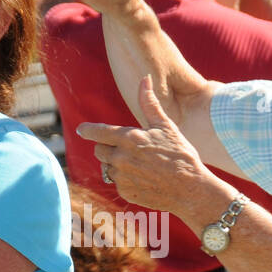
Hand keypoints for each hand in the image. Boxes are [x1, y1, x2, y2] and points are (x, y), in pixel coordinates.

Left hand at [76, 76, 209, 213]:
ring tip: (141, 165)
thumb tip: (145, 79)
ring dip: (117, 164)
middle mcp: (121, 158)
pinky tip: (144, 178)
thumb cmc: (180, 155)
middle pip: (99, 151)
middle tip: (128, 148)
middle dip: (108, 147)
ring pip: (108, 167)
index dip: (87, 130)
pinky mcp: (125, 192)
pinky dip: (126, 180)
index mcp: (129, 138)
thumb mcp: (166, 126)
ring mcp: (122, 177)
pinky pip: (118, 183)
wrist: (190, 189)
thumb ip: (149, 103)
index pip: (97, 132)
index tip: (82, 130)